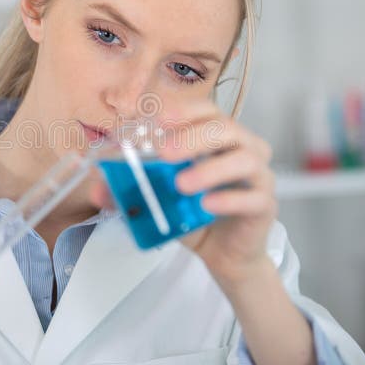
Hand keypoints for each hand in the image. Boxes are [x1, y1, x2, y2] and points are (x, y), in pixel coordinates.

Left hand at [89, 99, 276, 284]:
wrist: (222, 254)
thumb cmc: (194, 215)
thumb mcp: (159, 200)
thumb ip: (130, 191)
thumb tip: (98, 186)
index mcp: (218, 138)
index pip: (207, 111)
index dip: (185, 110)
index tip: (160, 119)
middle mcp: (243, 149)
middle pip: (226, 128)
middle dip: (193, 137)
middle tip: (164, 153)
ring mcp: (258, 176)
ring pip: (245, 159)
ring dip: (211, 168)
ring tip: (181, 184)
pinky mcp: (265, 205)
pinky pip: (254, 197)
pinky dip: (229, 199)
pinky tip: (207, 205)